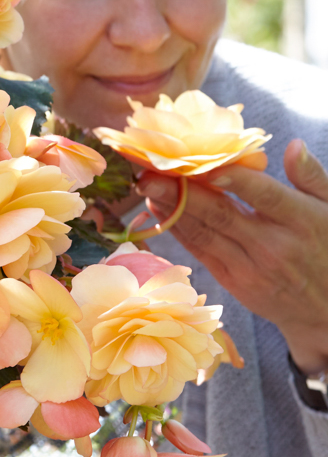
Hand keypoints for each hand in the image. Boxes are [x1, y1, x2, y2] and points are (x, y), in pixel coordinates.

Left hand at [138, 139, 327, 377]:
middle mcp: (273, 245)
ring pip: (204, 233)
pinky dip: (177, 230)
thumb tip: (293, 146)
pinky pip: (201, 251)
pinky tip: (158, 208)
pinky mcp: (234, 281)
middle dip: (182, 191)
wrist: (326, 310)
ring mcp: (251, 267)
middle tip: (151, 170)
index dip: (234, 179)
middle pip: (222, 214)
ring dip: (171, 208)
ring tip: (146, 184)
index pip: (263, 195)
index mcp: (301, 221)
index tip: (203, 163)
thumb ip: (312, 177)